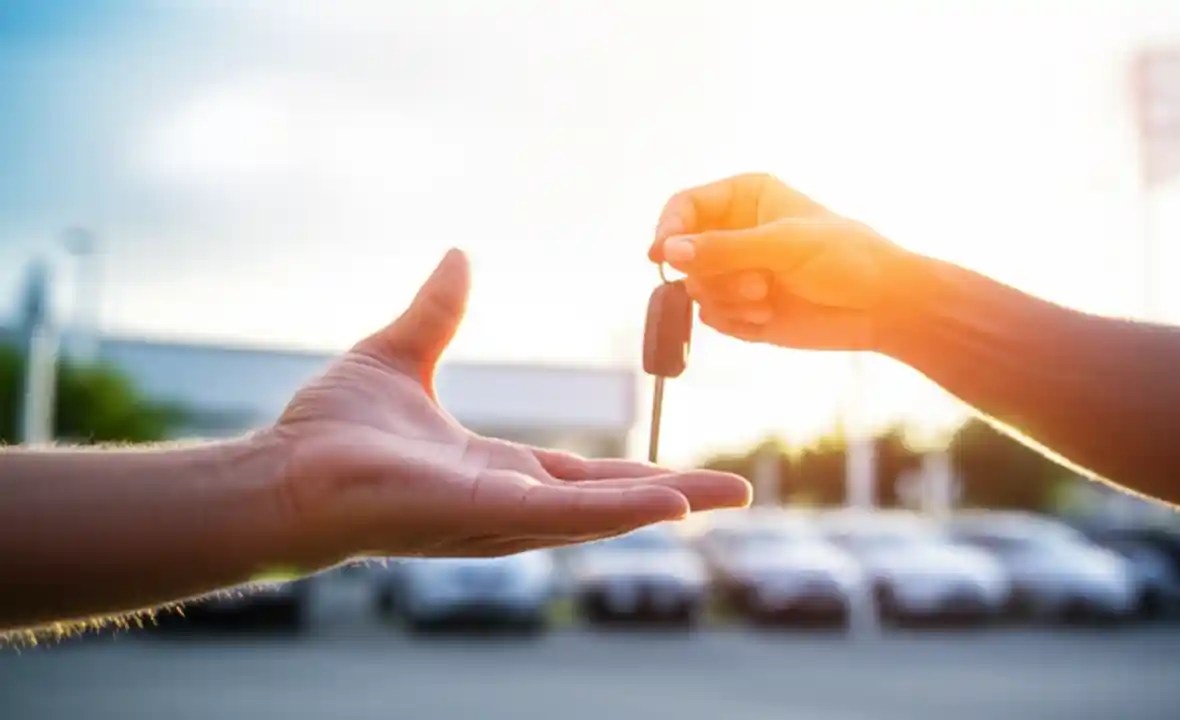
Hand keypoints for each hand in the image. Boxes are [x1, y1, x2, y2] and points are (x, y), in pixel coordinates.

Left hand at [270, 249, 750, 564]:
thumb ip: (438, 313)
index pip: (582, 474)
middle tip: (736, 493)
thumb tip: (459, 257)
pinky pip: (565, 513)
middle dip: (672, 497)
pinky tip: (671, 505)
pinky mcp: (484, 514)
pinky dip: (621, 510)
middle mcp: (506, 504)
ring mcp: (499, 515)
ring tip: (726, 498)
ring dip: (664, 504)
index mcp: (495, 471)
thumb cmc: (327, 431)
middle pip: (608, 500)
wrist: (281, 472)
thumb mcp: (399, 354)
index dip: (634, 474)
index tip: (679, 473)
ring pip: (600, 513)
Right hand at [649, 173, 901, 350]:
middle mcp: (733, 232)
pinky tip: (768, 316)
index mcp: (744, 198)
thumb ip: (723, 248)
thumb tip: (667, 252)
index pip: (684, 207)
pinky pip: (711, 317)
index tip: (663, 256)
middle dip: (712, 273)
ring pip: (695, 289)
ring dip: (728, 299)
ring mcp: (735, 272)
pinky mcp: (741, 308)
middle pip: (683, 253)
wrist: (880, 306)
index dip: (670, 229)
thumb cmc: (844, 258)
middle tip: (754, 281)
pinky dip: (736, 321)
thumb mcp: (783, 244)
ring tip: (767, 297)